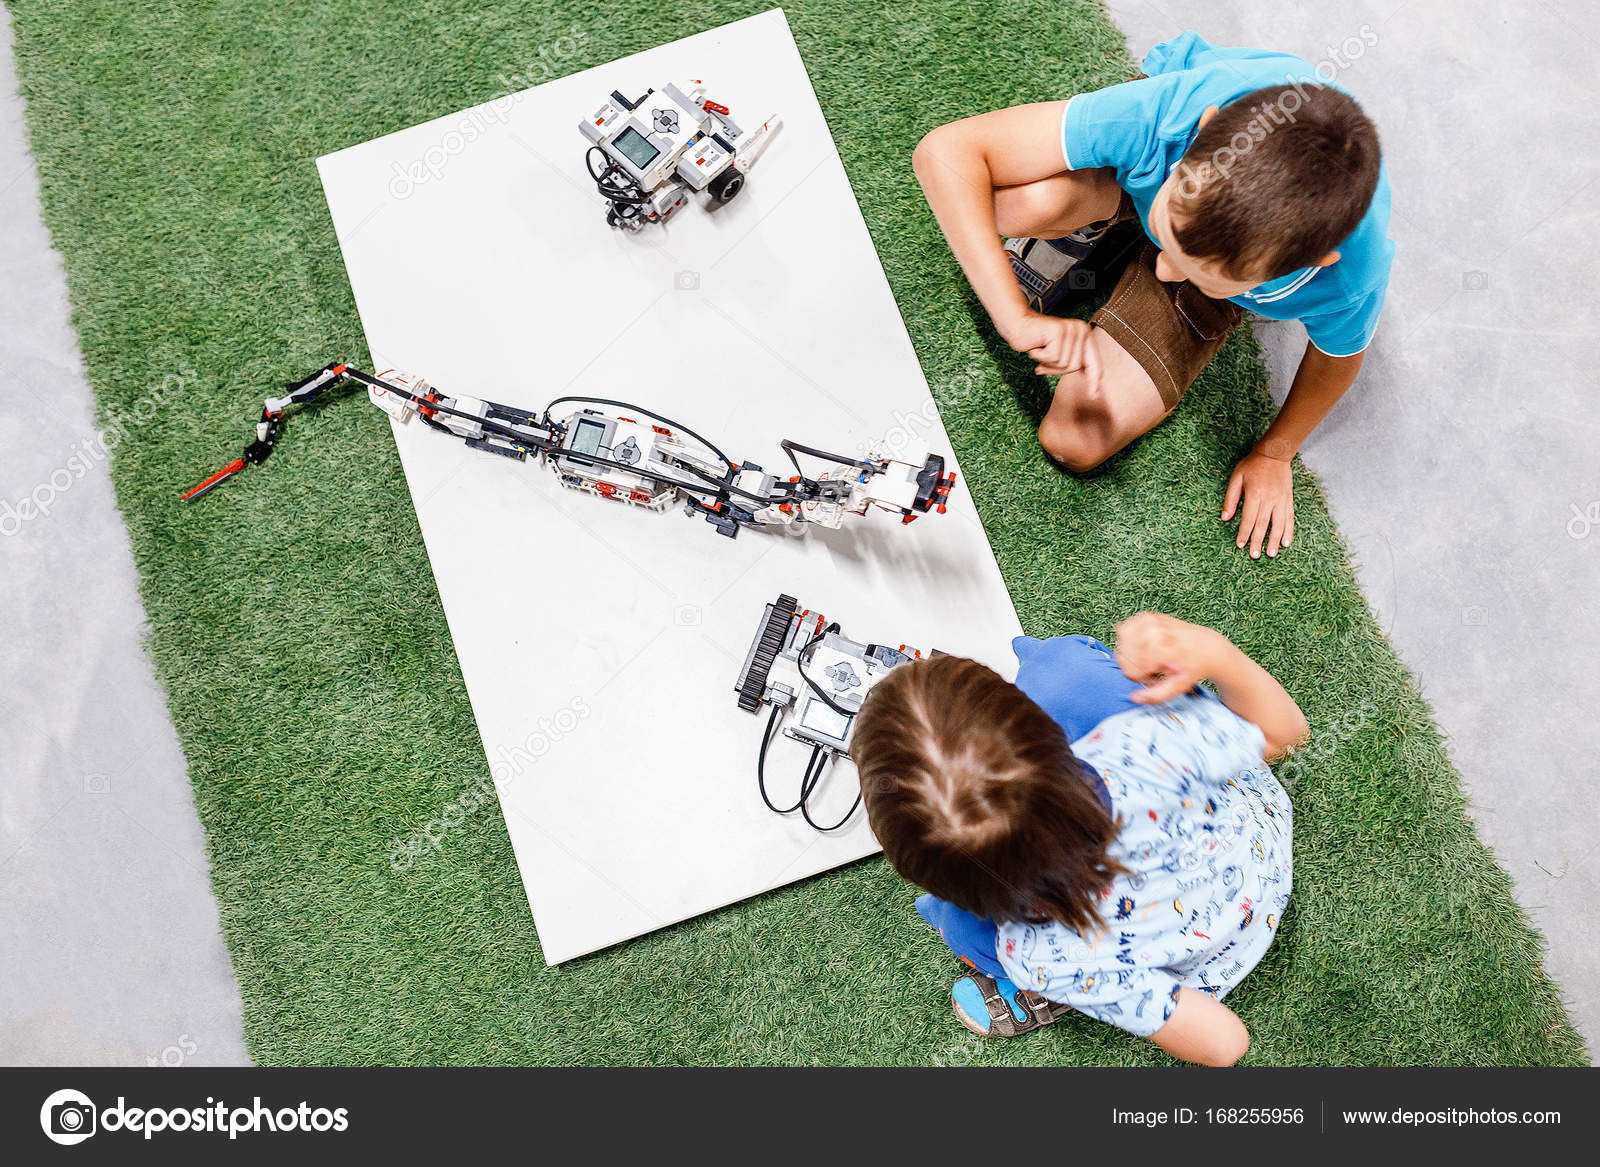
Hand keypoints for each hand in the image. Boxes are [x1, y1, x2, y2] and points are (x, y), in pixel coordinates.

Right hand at [1001, 312, 1100, 379]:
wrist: (1017, 324)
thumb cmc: (1036, 341)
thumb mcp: (1058, 354)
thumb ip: (1071, 363)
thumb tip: (1090, 386)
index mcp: (1085, 335)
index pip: (1094, 362)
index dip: (1094, 380)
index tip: (1093, 395)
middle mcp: (1081, 329)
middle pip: (1075, 366)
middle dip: (1056, 369)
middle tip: (1043, 362)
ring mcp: (1071, 329)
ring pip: (1064, 363)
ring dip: (1047, 362)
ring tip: (1040, 350)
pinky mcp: (1059, 331)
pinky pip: (1052, 357)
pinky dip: (1040, 356)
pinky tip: (1036, 346)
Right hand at [1114, 611, 1228, 704]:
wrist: (1206, 647)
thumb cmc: (1193, 666)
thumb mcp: (1179, 687)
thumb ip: (1156, 696)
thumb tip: (1134, 698)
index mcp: (1161, 647)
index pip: (1130, 670)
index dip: (1140, 678)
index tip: (1154, 677)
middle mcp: (1152, 630)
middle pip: (1122, 657)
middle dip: (1134, 666)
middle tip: (1153, 668)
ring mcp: (1148, 620)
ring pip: (1120, 644)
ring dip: (1131, 654)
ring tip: (1149, 657)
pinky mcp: (1145, 616)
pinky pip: (1122, 631)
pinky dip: (1130, 642)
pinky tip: (1145, 647)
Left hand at [1222, 444, 1294, 558]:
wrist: (1275, 454)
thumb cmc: (1252, 465)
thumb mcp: (1236, 478)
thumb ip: (1230, 498)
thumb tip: (1224, 518)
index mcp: (1255, 494)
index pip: (1248, 519)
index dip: (1244, 533)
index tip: (1240, 545)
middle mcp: (1269, 499)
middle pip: (1263, 524)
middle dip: (1258, 541)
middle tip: (1254, 555)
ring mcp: (1281, 500)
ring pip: (1278, 524)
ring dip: (1274, 540)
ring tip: (1271, 554)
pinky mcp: (1288, 500)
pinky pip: (1289, 518)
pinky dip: (1288, 531)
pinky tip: (1286, 542)